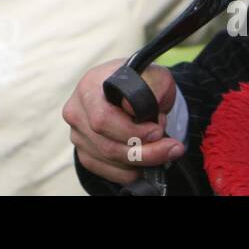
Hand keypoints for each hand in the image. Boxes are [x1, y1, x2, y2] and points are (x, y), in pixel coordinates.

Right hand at [62, 58, 185, 184]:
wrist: (133, 95)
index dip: (133, 131)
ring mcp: (78, 135)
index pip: (103, 119)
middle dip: (145, 152)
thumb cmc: (143, 84)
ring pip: (110, 161)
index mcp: (89, 87)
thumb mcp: (155, 77)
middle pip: (108, 146)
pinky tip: (146, 160)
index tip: (158, 131)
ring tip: (162, 148)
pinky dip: (131, 171)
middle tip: (171, 148)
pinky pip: (108, 172)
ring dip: (142, 161)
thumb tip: (130, 108)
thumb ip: (149, 85)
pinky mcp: (84, 153)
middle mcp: (76, 111)